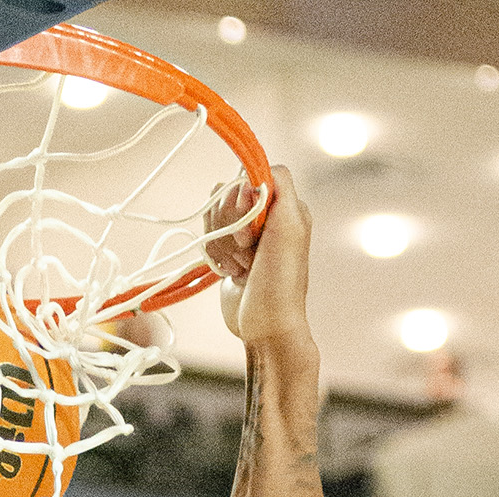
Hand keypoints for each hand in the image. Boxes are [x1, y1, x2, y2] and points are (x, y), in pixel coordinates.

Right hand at [210, 160, 312, 354]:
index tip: (250, 229)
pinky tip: (232, 272)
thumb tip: (256, 168)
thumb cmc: (280, 281)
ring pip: (214, 214)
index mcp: (284, 203)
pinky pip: (208, 235)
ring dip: (222, 243)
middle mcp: (265, 214)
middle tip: (248, 251)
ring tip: (241, 265)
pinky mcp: (228, 250)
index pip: (248, 176)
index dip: (240, 199)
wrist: (265, 326)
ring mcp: (245, 233)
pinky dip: (215, 255)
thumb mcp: (290, 224)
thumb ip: (279, 183)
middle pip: (227, 194)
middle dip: (230, 225)